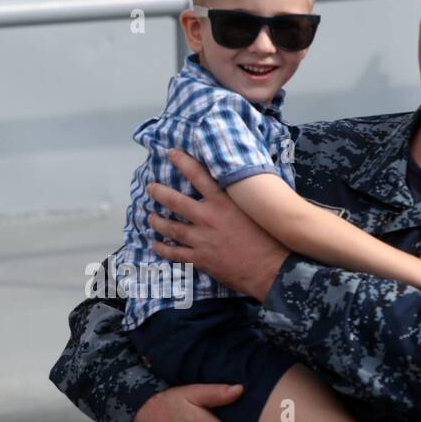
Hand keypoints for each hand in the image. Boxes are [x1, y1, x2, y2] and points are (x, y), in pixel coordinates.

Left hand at [146, 150, 288, 301]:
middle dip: (159, 193)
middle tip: (150, 188)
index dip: (182, 162)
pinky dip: (163, 249)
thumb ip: (243, 197)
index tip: (171, 153)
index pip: (198, 175)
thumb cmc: (270, 238)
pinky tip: (155, 245)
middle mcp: (208, 217)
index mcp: (223, 202)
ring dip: (157, 222)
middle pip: (175, 202)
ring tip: (149, 217)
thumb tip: (241, 185)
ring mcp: (201, 239)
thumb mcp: (256, 209)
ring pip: (171, 228)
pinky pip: (175, 253)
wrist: (271, 268)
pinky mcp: (200, 259)